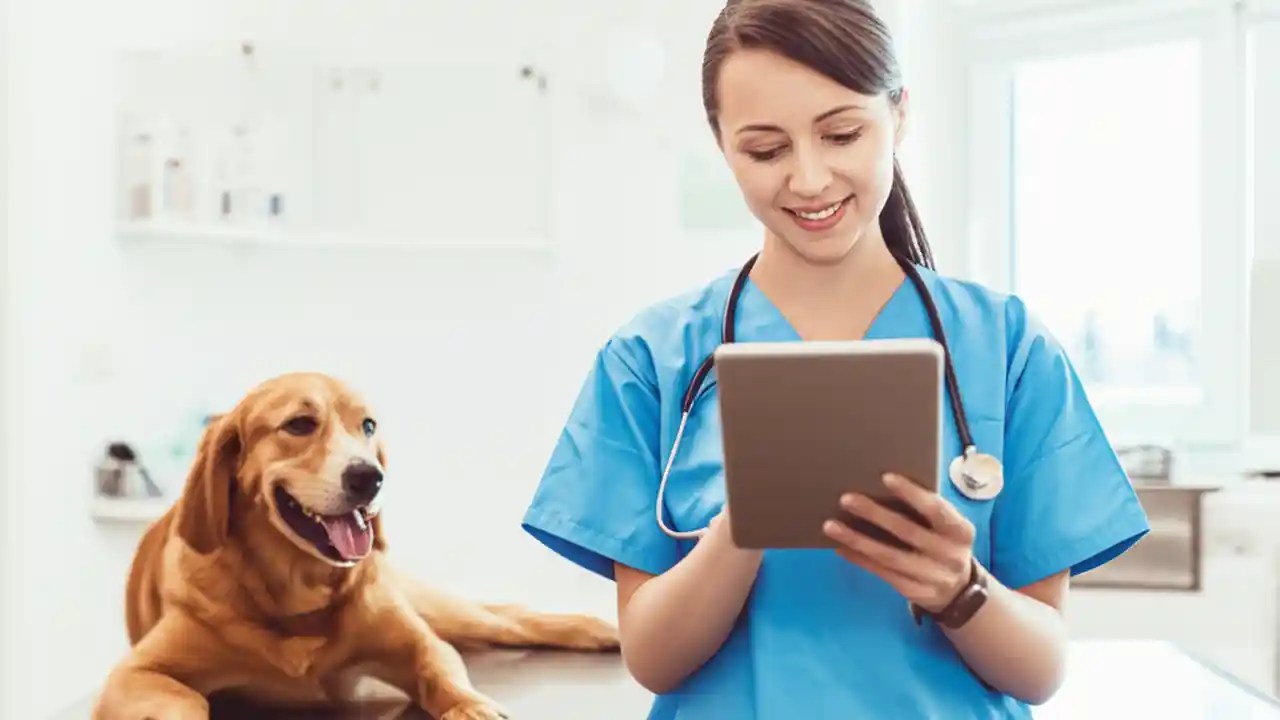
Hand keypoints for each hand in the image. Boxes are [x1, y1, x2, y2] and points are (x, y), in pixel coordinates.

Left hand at [823, 473, 975, 613]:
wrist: (958, 590)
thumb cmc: (944, 543)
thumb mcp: (948, 527)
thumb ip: (927, 510)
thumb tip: (883, 485)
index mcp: (960, 531)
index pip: (936, 509)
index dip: (911, 493)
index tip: (885, 477)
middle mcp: (949, 555)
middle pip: (907, 532)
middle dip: (875, 514)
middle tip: (846, 499)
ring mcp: (931, 577)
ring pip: (889, 557)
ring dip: (858, 540)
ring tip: (831, 526)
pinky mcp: (913, 592)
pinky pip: (882, 573)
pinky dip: (859, 559)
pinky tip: (840, 547)